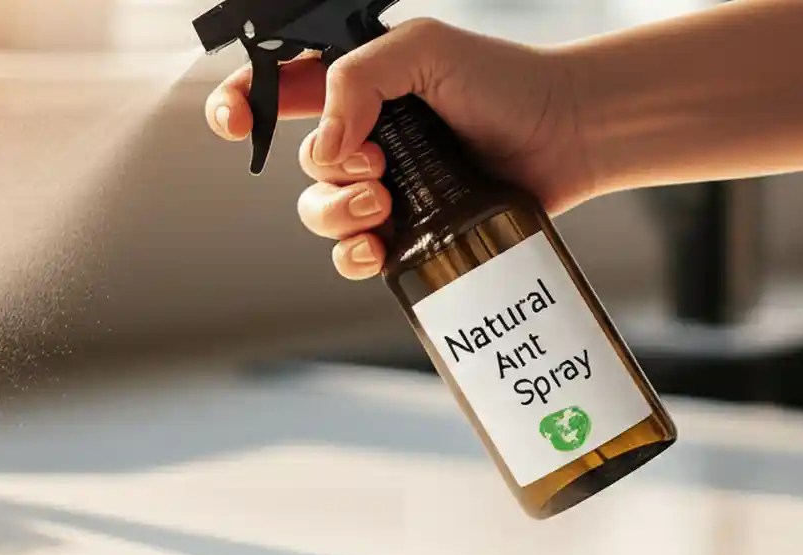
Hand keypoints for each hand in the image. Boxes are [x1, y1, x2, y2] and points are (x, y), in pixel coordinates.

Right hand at [205, 18, 592, 279]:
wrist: (567, 136)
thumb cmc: (504, 81)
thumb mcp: (422, 50)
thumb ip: (356, 79)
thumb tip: (325, 149)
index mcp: (355, 86)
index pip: (274, 91)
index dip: (240, 106)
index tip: (235, 124)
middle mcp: (363, 137)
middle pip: (299, 165)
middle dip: (326, 174)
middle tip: (378, 168)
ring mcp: (383, 187)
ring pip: (318, 214)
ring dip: (337, 215)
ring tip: (385, 204)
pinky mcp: (407, 231)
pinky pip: (352, 255)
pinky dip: (353, 257)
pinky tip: (377, 250)